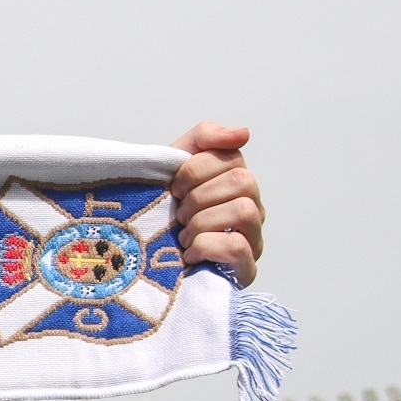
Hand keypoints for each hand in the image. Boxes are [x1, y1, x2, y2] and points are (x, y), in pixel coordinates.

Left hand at [170, 121, 263, 286]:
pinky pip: (237, 247)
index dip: (193, 170)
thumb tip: (243, 133)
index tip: (174, 188)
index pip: (231, 158)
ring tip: (184, 235)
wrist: (146, 257)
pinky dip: (205, 246)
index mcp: (236, 181)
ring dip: (202, 221)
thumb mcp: (175, 165)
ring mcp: (253, 238)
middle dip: (198, 196)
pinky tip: (190, 254)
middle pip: (242, 182)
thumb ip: (206, 138)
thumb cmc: (165, 210)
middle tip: (180, 213)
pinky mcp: (246, 268)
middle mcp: (252, 207)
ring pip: (244, 211)